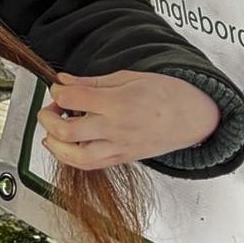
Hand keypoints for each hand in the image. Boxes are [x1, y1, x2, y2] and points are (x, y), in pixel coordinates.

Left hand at [37, 70, 220, 169]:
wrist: (196, 117)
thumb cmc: (167, 94)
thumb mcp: (129, 77)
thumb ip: (92, 82)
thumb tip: (63, 80)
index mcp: (119, 103)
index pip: (73, 99)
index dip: (57, 91)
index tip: (58, 87)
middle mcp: (117, 129)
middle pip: (67, 131)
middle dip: (47, 119)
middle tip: (50, 109)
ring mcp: (119, 148)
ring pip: (76, 156)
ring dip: (55, 144)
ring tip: (52, 130)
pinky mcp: (123, 159)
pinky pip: (90, 165)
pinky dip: (70, 157)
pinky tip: (64, 145)